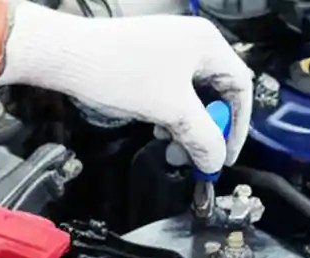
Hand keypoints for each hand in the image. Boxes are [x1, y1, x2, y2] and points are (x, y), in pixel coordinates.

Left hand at [0, 1, 252, 175]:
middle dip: (207, 130)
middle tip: (194, 157)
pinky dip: (169, 116)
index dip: (237, 126)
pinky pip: (172, 93)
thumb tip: (216, 162)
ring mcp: (169, 50)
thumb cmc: (121, 73)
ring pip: (192, 97)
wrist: (68, 56)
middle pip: (217, 94)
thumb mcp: (172, 110)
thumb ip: (203, 138)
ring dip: (186, 128)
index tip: (225, 156)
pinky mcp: (148, 61)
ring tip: (171, 149)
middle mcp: (193, 42)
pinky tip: (156, 130)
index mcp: (208, 44)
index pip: (241, 87)